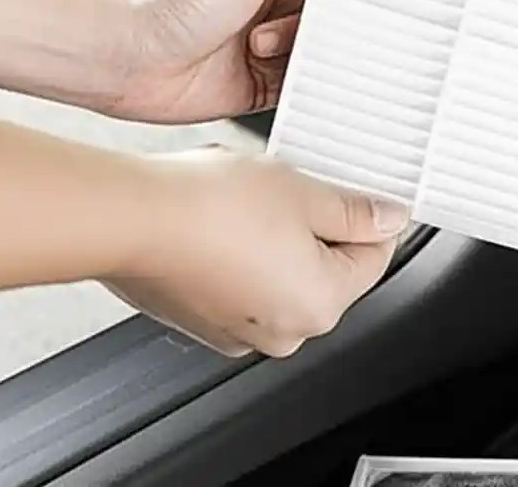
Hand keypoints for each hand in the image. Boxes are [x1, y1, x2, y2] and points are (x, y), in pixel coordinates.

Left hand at [100, 0, 342, 122]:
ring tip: (261, 44)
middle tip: (298, 20)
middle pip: (334, 12)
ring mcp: (269, 40)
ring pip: (322, 50)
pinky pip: (303, 84)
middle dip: (321, 22)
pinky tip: (275, 73)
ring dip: (302, 52)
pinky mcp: (262, 80)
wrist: (123, 57)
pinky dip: (301, 83)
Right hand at [105, 147, 410, 357]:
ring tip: (255, 199)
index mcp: (321, 305)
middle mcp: (283, 331)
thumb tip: (388, 217)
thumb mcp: (304, 192)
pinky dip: (242, 254)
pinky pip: (242, 283)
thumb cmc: (209, 207)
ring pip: (282, 274)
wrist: (129, 217)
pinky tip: (225, 219)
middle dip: (320, 227)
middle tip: (298, 187)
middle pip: (329, 270)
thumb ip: (355, 210)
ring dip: (279, 238)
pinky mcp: (202, 320)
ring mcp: (238, 331)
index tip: (364, 192)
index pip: (375, 258)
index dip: (373, 217)